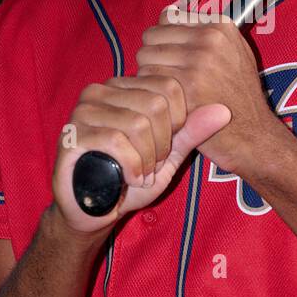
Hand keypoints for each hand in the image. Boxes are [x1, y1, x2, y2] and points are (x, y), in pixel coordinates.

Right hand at [52, 73, 230, 235]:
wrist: (92, 210)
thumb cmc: (130, 178)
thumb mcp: (169, 155)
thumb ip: (192, 131)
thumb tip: (224, 110)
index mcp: (126, 87)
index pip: (169, 86)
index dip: (178, 123)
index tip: (166, 149)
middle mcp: (102, 90)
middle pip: (156, 104)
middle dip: (162, 145)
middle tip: (152, 166)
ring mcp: (84, 109)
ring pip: (138, 123)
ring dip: (147, 159)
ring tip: (139, 173)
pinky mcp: (72, 132)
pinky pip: (116, 141)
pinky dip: (131, 166)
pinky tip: (127, 178)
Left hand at [135, 4, 277, 175]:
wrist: (253, 135)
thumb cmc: (240, 97)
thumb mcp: (235, 53)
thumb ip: (204, 32)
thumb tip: (168, 12)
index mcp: (220, 26)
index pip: (167, 17)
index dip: (164, 39)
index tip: (172, 57)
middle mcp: (210, 38)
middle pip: (152, 35)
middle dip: (153, 56)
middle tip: (165, 77)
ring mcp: (198, 61)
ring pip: (145, 57)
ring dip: (149, 75)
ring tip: (166, 91)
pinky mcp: (186, 85)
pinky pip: (147, 78)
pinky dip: (150, 92)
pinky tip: (165, 103)